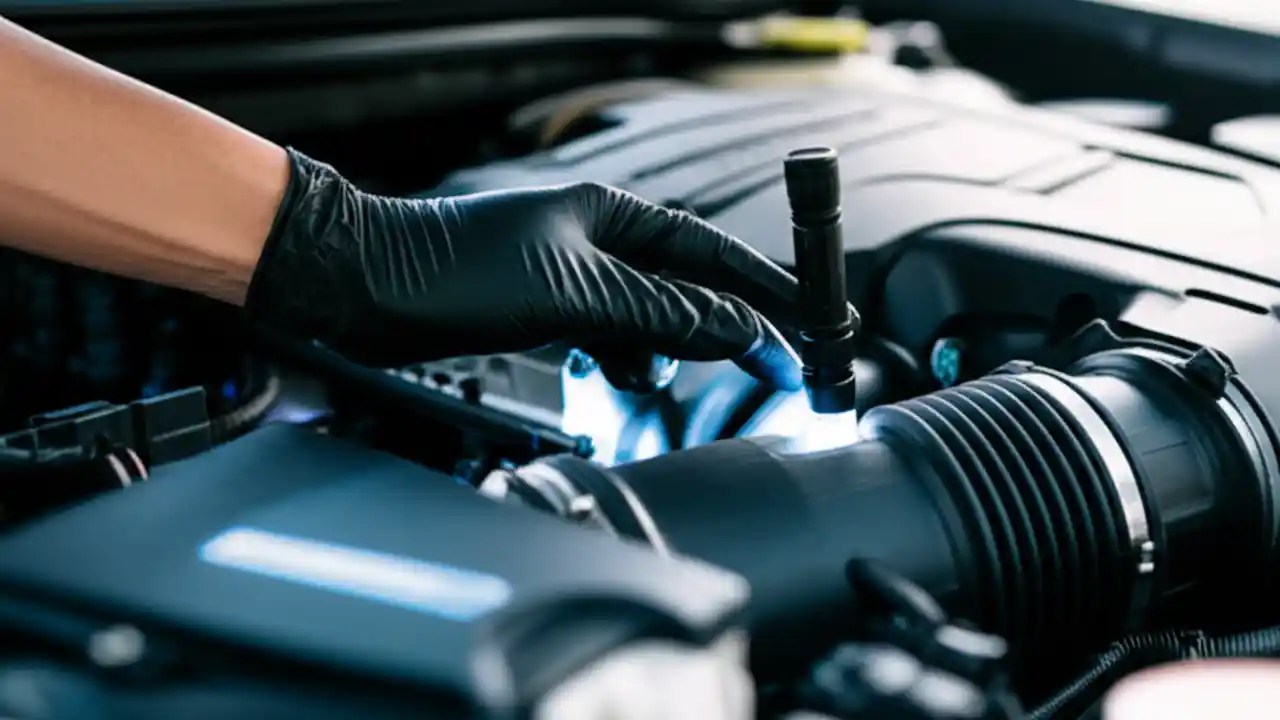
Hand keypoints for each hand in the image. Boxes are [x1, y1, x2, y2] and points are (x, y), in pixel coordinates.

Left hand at [246, 149, 802, 388]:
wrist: (362, 288)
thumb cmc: (454, 270)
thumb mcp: (572, 293)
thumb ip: (658, 312)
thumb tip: (735, 328)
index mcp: (612, 214)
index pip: (710, 252)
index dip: (764, 290)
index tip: (807, 323)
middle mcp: (598, 238)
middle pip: (687, 286)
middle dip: (726, 327)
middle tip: (773, 366)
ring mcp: (572, 274)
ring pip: (649, 316)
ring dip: (666, 348)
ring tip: (661, 372)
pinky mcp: (546, 307)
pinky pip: (610, 333)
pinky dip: (623, 355)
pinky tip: (620, 371)